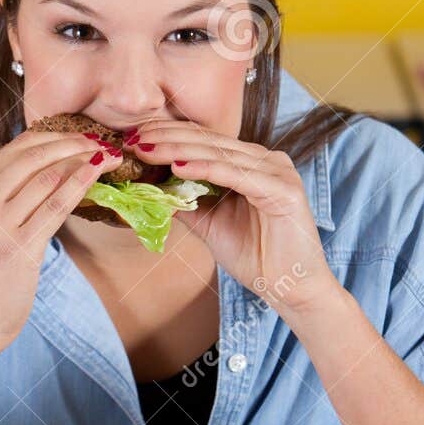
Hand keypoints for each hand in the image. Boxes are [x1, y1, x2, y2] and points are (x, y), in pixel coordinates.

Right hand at [0, 128, 122, 355]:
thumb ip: (4, 194)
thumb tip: (51, 164)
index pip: (15, 149)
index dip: (53, 136)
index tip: (80, 135)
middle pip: (34, 157)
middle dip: (73, 143)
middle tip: (101, 142)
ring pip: (49, 178)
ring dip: (83, 162)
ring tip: (108, 157)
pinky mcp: (18, 247)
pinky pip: (57, 206)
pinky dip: (81, 185)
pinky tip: (98, 174)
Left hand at [128, 118, 341, 324]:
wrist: (290, 288)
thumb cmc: (255, 257)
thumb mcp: (209, 223)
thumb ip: (185, 201)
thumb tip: (148, 188)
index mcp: (251, 163)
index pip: (205, 141)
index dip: (169, 136)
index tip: (134, 138)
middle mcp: (267, 160)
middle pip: (209, 142)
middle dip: (168, 138)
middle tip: (133, 139)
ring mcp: (277, 171)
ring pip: (219, 154)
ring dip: (179, 150)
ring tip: (147, 150)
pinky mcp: (283, 189)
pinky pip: (236, 174)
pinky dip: (205, 170)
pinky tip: (177, 167)